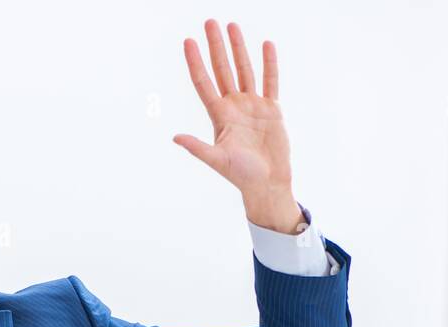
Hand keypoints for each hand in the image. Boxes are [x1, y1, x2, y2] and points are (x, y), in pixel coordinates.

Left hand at [175, 19, 303, 233]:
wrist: (268, 183)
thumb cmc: (241, 175)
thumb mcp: (217, 160)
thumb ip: (198, 148)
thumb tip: (176, 138)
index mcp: (219, 115)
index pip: (204, 82)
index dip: (195, 62)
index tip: (188, 41)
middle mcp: (234, 106)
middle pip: (222, 69)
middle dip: (216, 46)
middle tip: (209, 22)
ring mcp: (253, 105)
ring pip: (245, 69)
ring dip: (238, 48)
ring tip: (232, 26)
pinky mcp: (271, 109)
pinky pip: (270, 81)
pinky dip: (269, 64)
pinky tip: (266, 45)